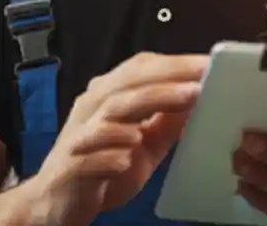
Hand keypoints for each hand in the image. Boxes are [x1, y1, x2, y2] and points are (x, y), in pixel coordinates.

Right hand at [29, 52, 208, 225]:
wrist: (58, 203)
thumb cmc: (103, 168)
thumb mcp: (145, 144)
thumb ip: (167, 122)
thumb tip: (198, 97)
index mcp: (107, 97)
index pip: (139, 69)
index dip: (174, 63)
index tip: (209, 64)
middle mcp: (91, 109)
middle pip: (128, 83)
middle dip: (168, 77)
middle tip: (203, 76)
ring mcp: (79, 137)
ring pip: (112, 110)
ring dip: (150, 102)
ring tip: (185, 100)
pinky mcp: (70, 167)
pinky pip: (89, 157)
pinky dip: (110, 155)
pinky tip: (128, 157)